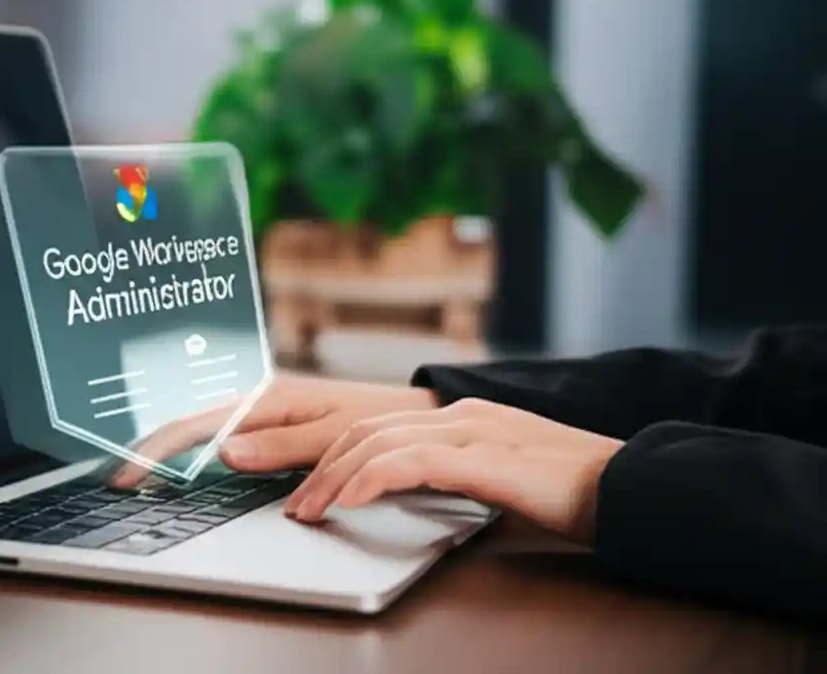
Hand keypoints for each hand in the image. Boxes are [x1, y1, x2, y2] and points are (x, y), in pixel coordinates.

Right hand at [109, 375, 437, 487]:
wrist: (413, 414)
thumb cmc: (381, 421)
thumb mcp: (334, 436)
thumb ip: (279, 445)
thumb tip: (224, 450)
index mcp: (269, 399)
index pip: (196, 425)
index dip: (158, 450)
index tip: (129, 475)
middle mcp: (258, 402)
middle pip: (188, 424)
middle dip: (149, 448)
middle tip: (118, 480)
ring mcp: (260, 414)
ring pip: (200, 430)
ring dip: (166, 448)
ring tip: (132, 471)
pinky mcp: (267, 426)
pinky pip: (219, 436)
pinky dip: (191, 450)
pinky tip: (174, 464)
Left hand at [284, 398, 622, 543]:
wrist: (632, 486)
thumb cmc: (571, 490)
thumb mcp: (501, 475)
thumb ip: (456, 472)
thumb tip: (403, 490)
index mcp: (464, 414)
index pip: (379, 424)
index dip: (333, 451)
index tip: (304, 481)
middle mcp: (462, 412)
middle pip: (366, 430)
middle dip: (317, 465)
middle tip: (291, 501)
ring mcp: (474, 429)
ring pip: (379, 441)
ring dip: (332, 478)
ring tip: (306, 510)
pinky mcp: (485, 455)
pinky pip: (412, 461)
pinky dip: (371, 479)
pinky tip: (348, 500)